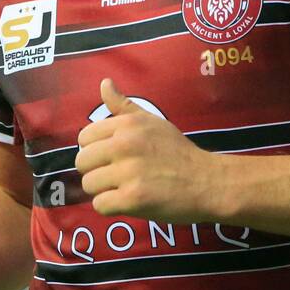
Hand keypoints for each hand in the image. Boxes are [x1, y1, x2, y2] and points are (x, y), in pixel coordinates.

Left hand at [75, 79, 219, 222]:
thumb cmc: (178, 152)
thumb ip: (124, 105)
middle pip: (82, 162)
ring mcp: (128, 172)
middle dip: (95, 171)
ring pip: (88, 185)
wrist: (208, 182)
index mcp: (127, 124)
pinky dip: (111, 207)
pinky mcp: (133, 199)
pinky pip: (100, 205)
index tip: (111, 157)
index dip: (94, 149)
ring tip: (124, 189)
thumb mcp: (153, 121)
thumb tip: (104, 83)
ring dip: (103, 191)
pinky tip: (128, 202)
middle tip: (117, 176)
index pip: (84, 137)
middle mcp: (125, 145)